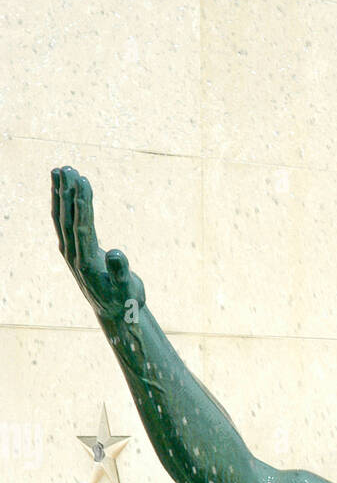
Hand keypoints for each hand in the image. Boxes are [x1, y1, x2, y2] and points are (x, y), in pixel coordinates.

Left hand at [51, 166, 145, 322]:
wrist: (116, 312)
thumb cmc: (126, 300)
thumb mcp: (129, 290)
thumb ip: (122, 272)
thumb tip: (116, 253)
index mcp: (87, 265)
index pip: (81, 228)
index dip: (81, 205)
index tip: (82, 183)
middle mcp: (74, 257)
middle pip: (68, 220)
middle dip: (68, 194)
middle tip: (69, 169)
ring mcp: (70, 253)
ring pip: (62, 219)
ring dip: (61, 194)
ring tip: (62, 170)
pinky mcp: (73, 249)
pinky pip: (65, 222)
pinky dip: (64, 203)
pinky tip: (65, 187)